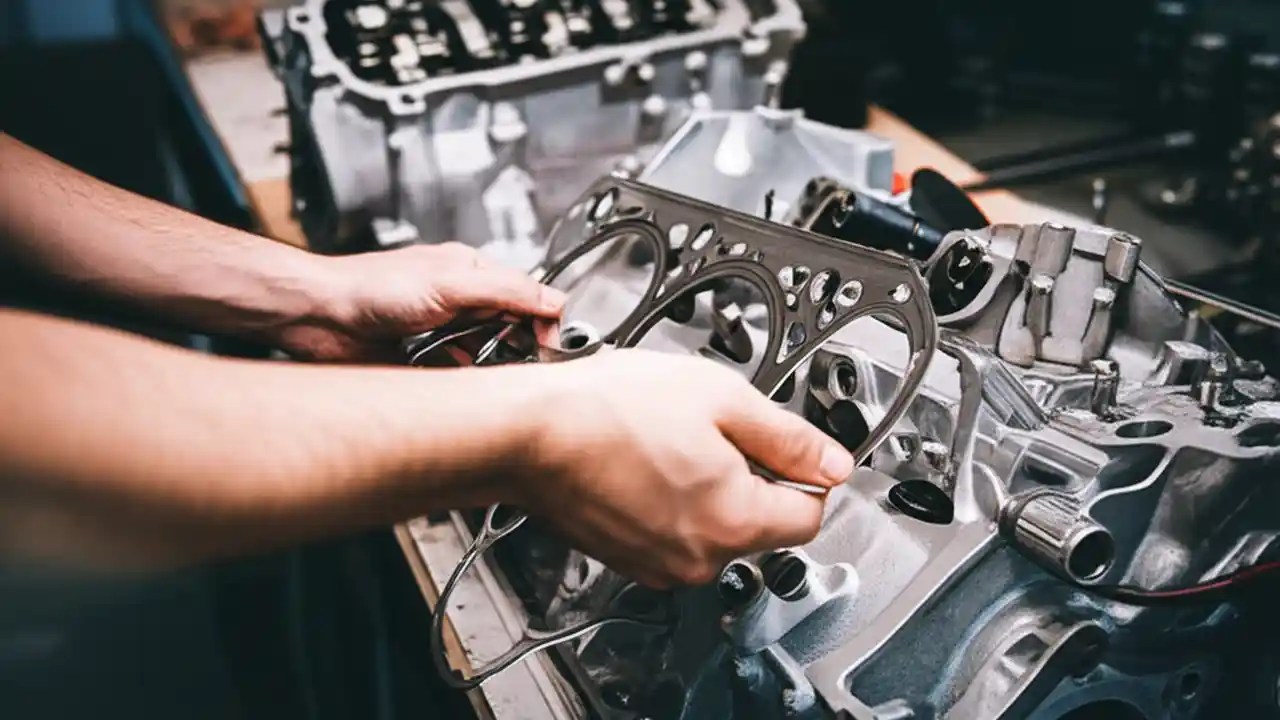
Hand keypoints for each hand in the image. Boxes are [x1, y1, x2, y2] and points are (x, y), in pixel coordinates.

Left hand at [279, 244, 565, 361]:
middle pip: (510, 325)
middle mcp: (458, 299)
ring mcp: (441, 329)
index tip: (551, 347)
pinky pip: (457, 373)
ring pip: (486, 351)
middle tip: (530, 366)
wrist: (318, 315)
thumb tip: (553, 301)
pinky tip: (466, 386)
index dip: (543, 320)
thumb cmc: (370, 288)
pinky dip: (465, 381)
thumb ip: (505, 292)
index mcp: (468, 271)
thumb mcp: (450, 284)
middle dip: (523, 345)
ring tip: (497, 376)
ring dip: (493, 364)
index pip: (525, 294)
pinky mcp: (422, 358)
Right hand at [515, 350, 854, 588]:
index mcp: (736, 520)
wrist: (527, 432)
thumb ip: (789, 437)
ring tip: (669, 441)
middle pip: (761, 524)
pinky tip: (643, 461)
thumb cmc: (609, 410)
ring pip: (714, 529)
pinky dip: (669, 503)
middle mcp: (700, 559)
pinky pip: (673, 535)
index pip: (810, 515)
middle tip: (713, 428)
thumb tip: (834, 463)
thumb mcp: (722, 398)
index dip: (807, 473)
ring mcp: (659, 565)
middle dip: (751, 478)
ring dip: (707, 490)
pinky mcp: (627, 559)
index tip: (788, 446)